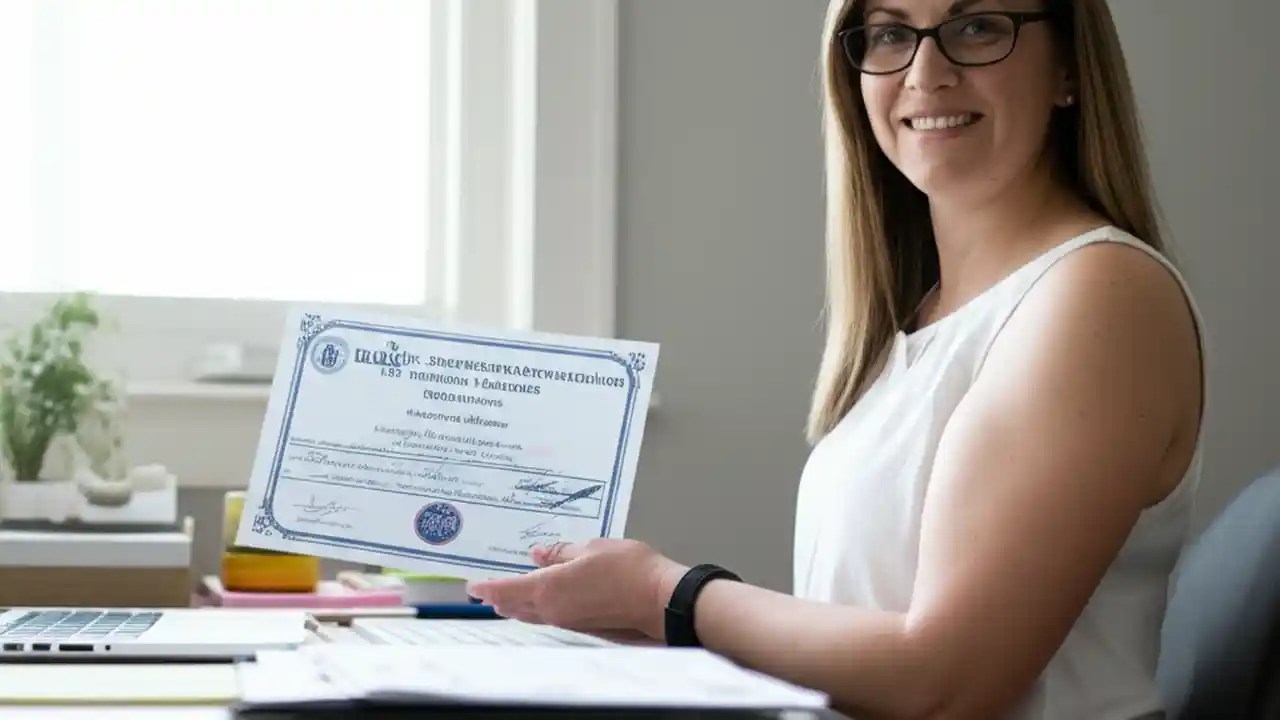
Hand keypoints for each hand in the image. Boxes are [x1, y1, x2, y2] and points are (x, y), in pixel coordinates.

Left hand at [468, 538, 687, 640]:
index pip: (508, 589)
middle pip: (515, 606)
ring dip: (515, 606)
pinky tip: (540, 603)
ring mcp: (568, 621)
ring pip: (531, 615)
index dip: (488, 587)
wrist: (660, 599)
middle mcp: (554, 610)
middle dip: (498, 598)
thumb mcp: (593, 548)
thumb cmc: (630, 569)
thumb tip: (539, 554)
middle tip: (483, 592)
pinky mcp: (583, 627)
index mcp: (550, 588)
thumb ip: (562, 553)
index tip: (473, 586)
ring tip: (504, 600)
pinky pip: (549, 618)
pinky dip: (536, 610)